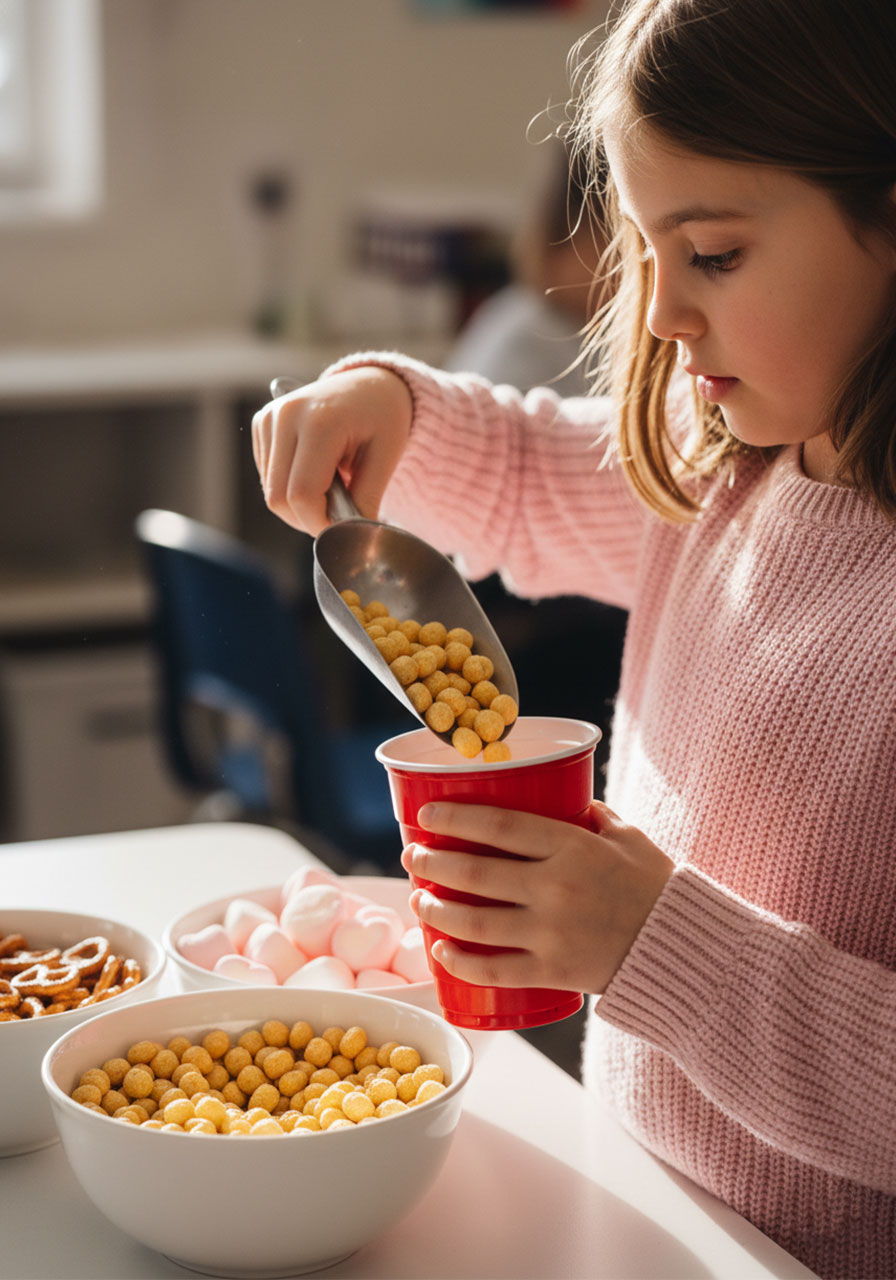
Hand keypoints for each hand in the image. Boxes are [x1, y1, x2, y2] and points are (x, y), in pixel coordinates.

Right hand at [251, 366, 412, 534]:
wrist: (370, 385)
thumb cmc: (383, 418)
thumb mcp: (386, 458)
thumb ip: (365, 499)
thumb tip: (349, 537)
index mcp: (319, 422)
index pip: (302, 494)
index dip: (319, 524)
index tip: (341, 532)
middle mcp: (286, 416)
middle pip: (278, 498)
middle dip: (307, 519)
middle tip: (337, 516)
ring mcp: (269, 418)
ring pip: (270, 492)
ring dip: (298, 505)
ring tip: (331, 489)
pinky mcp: (261, 424)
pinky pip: (268, 477)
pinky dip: (289, 488)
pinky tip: (314, 474)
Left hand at [400, 800, 673, 994]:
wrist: (683, 947)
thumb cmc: (655, 886)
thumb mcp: (627, 836)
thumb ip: (592, 816)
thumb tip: (564, 794)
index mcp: (572, 847)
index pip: (500, 824)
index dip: (457, 817)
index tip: (428, 816)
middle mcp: (556, 887)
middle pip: (475, 871)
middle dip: (433, 862)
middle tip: (412, 857)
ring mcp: (551, 932)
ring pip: (475, 921)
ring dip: (436, 910)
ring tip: (418, 900)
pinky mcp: (552, 971)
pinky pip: (495, 969)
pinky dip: (461, 962)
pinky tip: (440, 951)